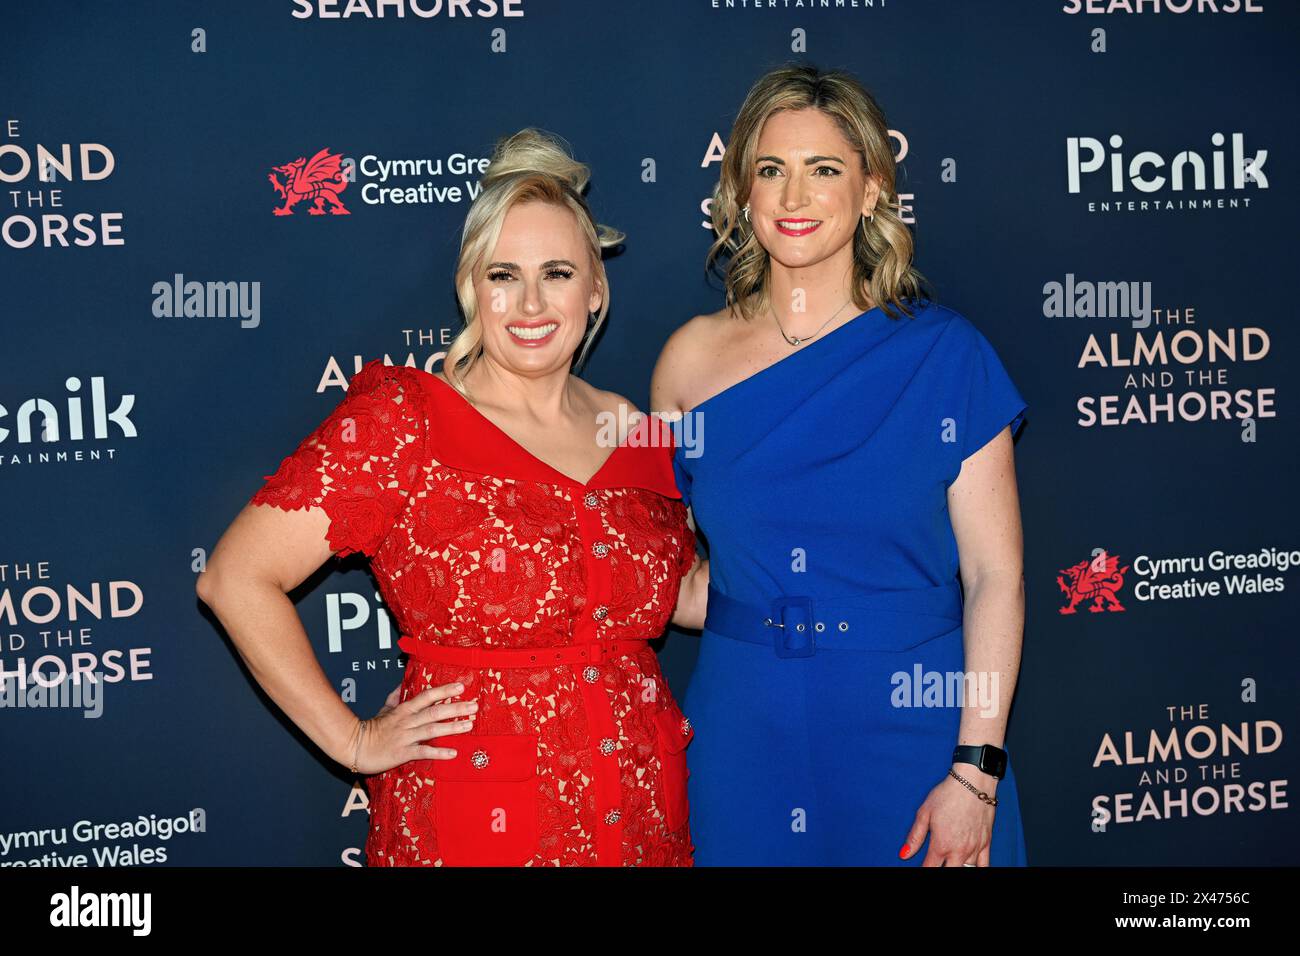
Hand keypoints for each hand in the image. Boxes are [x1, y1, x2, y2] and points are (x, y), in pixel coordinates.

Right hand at [346, 681, 477, 774]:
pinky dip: (439, 752)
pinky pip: (424, 752)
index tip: (461, 687)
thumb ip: (395, 697)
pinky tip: (453, 753)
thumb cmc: (370, 728)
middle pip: (435, 712)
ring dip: (452, 727)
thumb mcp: (384, 709)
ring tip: (469, 725)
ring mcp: (406, 736)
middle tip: (474, 706)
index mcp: (404, 709)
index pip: (427, 696)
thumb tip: (402, 685)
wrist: (354, 746)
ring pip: (433, 729)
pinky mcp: (403, 752)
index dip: (444, 691)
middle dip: (456, 708)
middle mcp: (407, 721)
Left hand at [899, 766, 997, 865]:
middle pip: (950, 872)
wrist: (973, 783)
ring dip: (957, 868)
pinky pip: (985, 866)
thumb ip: (915, 836)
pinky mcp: (986, 843)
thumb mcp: (924, 813)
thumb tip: (904, 854)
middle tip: (938, 863)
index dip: (925, 870)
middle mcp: (958, 850)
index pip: (930, 869)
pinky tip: (969, 866)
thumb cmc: (947, 794)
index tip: (923, 866)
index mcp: (941, 844)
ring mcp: (974, 848)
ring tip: (951, 862)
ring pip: (967, 870)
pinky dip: (977, 869)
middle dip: (942, 870)